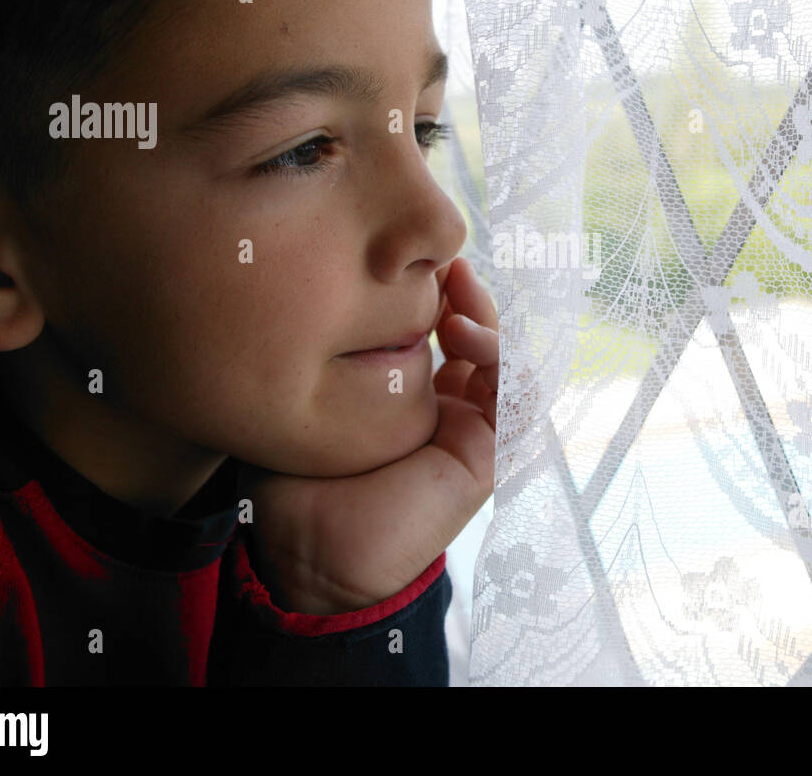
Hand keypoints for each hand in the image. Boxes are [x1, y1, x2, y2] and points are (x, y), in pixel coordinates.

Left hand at [237, 257, 497, 614]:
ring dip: (489, 320)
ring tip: (456, 291)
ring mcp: (473, 435)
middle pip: (482, 339)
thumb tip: (335, 291)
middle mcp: (450, 413)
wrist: (303, 552)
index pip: (446, 333)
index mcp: (414, 400)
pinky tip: (463, 332)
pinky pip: (516, 399)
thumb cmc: (295, 478)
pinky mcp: (488, 459)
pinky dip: (500, 357)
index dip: (440, 293)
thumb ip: (332, 355)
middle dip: (469, 296)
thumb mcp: (310, 396)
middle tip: (446, 263)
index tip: (413, 260)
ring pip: (506, 363)